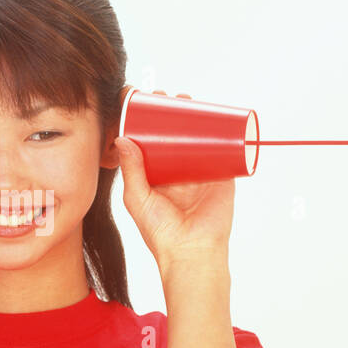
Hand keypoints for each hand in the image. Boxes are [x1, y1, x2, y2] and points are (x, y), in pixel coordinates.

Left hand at [114, 91, 234, 271]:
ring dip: (193, 113)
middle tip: (165, 95)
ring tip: (186, 98)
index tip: (139, 100)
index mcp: (155, 175)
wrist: (192, 252)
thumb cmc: (160, 232)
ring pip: (197, 136)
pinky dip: (222, 131)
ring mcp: (201, 171)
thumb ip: (130, 171)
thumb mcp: (137, 198)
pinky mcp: (222, 175)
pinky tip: (216, 112)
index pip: (149, 140)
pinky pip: (225, 149)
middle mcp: (177, 170)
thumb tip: (122, 138)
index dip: (145, 120)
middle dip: (170, 110)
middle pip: (174, 132)